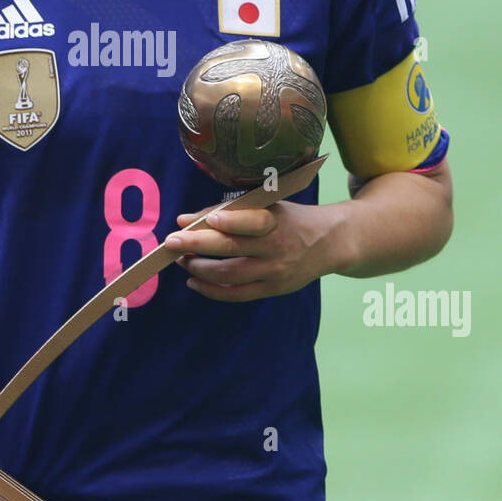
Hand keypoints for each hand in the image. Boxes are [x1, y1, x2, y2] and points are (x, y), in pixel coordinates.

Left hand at [164, 197, 348, 300]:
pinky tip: (194, 282)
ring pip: (230, 274)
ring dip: (199, 268)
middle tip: (171, 241)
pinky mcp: (273, 289)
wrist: (330, 242)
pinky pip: (237, 294)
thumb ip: (228, 211)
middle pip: (232, 249)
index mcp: (277, 220)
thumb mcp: (267, 205)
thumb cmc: (289, 218)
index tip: (205, 219)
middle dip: (197, 245)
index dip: (229, 220)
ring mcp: (275, 271)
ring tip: (181, 260)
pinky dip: (212, 290)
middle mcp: (277, 247)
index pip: (252, 221)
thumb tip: (185, 220)